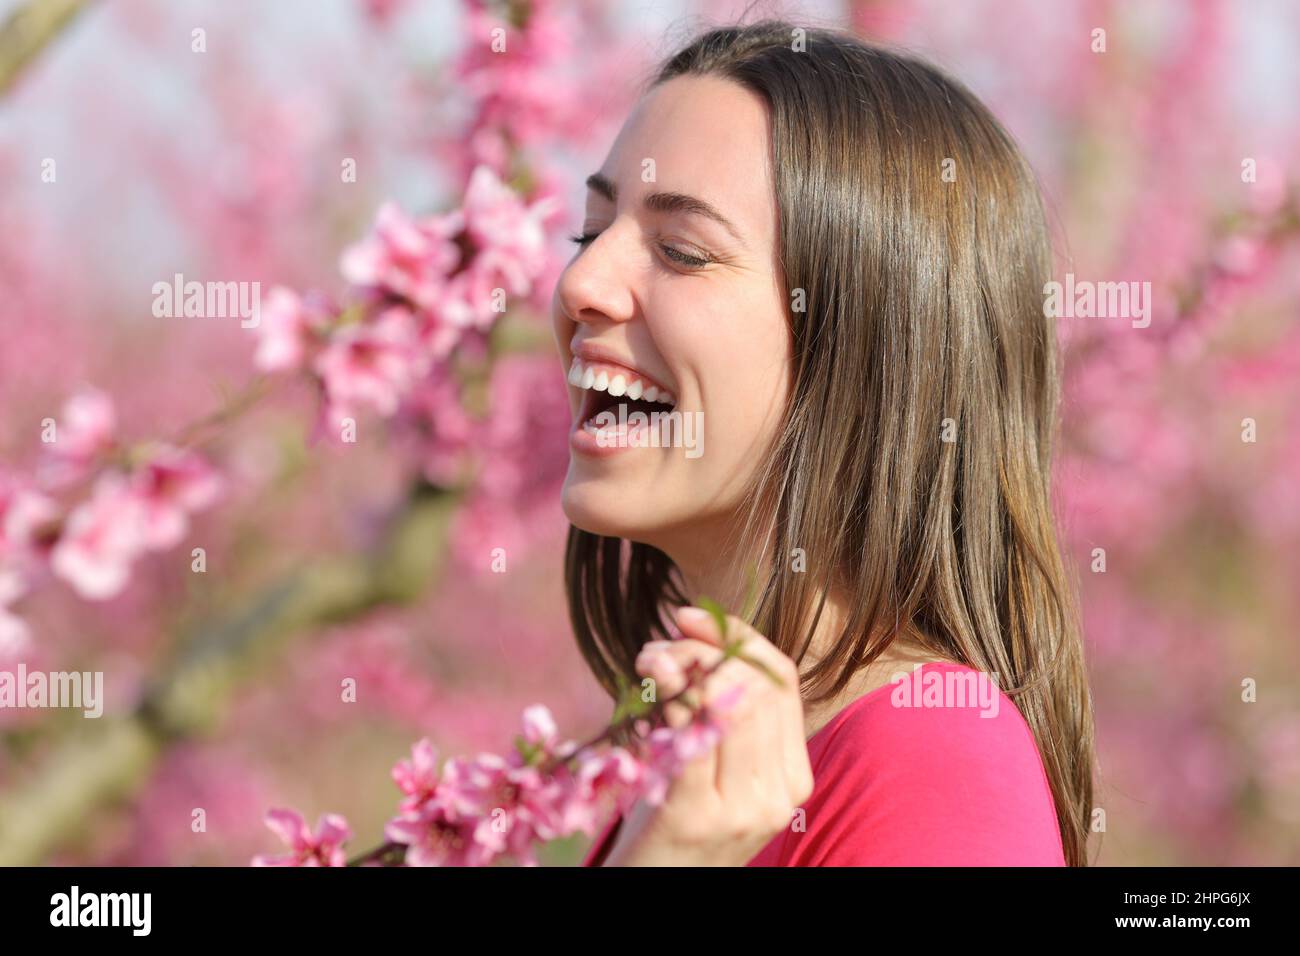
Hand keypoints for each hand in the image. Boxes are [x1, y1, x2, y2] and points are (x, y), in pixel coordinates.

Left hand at [602, 606, 813, 865]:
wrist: (657, 887)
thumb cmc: (678, 818)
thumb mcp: (717, 764)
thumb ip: (724, 707)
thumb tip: (700, 623)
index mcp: (793, 776)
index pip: (782, 681)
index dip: (739, 637)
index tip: (693, 618)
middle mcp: (777, 792)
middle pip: (754, 686)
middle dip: (702, 650)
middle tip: (660, 649)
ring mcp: (741, 807)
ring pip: (726, 700)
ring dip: (680, 665)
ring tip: (647, 661)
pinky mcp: (696, 816)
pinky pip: (692, 733)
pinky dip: (669, 694)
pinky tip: (648, 685)